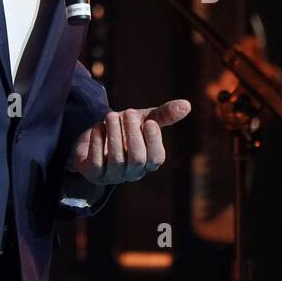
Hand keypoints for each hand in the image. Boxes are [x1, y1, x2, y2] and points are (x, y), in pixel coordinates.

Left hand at [66, 99, 191, 183]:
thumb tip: (187, 105)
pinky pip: (97, 163)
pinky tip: (98, 127)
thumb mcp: (145, 119)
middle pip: (137, 159)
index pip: (156, 158)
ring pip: (117, 160)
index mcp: (148, 161)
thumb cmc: (126, 129)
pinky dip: (98, 143)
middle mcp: (133, 172)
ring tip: (110, 115)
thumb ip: (164, 115)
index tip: (150, 122)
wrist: (96, 136)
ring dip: (114, 135)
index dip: (154, 141)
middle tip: (127, 112)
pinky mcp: (94, 174)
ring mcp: (113, 175)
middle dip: (132, 135)